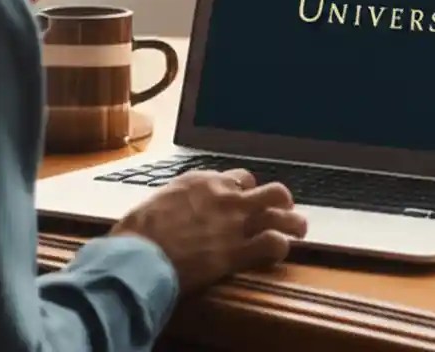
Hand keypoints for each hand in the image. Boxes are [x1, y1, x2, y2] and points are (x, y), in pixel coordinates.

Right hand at [110, 169, 307, 291]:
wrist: (136, 256)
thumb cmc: (135, 233)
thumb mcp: (156, 203)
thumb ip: (177, 202)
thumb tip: (174, 209)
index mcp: (202, 182)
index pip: (240, 178)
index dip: (247, 191)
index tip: (245, 201)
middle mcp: (224, 197)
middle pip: (270, 190)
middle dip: (281, 200)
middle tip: (282, 211)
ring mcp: (234, 223)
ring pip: (281, 213)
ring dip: (293, 223)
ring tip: (299, 231)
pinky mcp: (236, 251)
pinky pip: (272, 243)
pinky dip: (280, 247)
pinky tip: (278, 252)